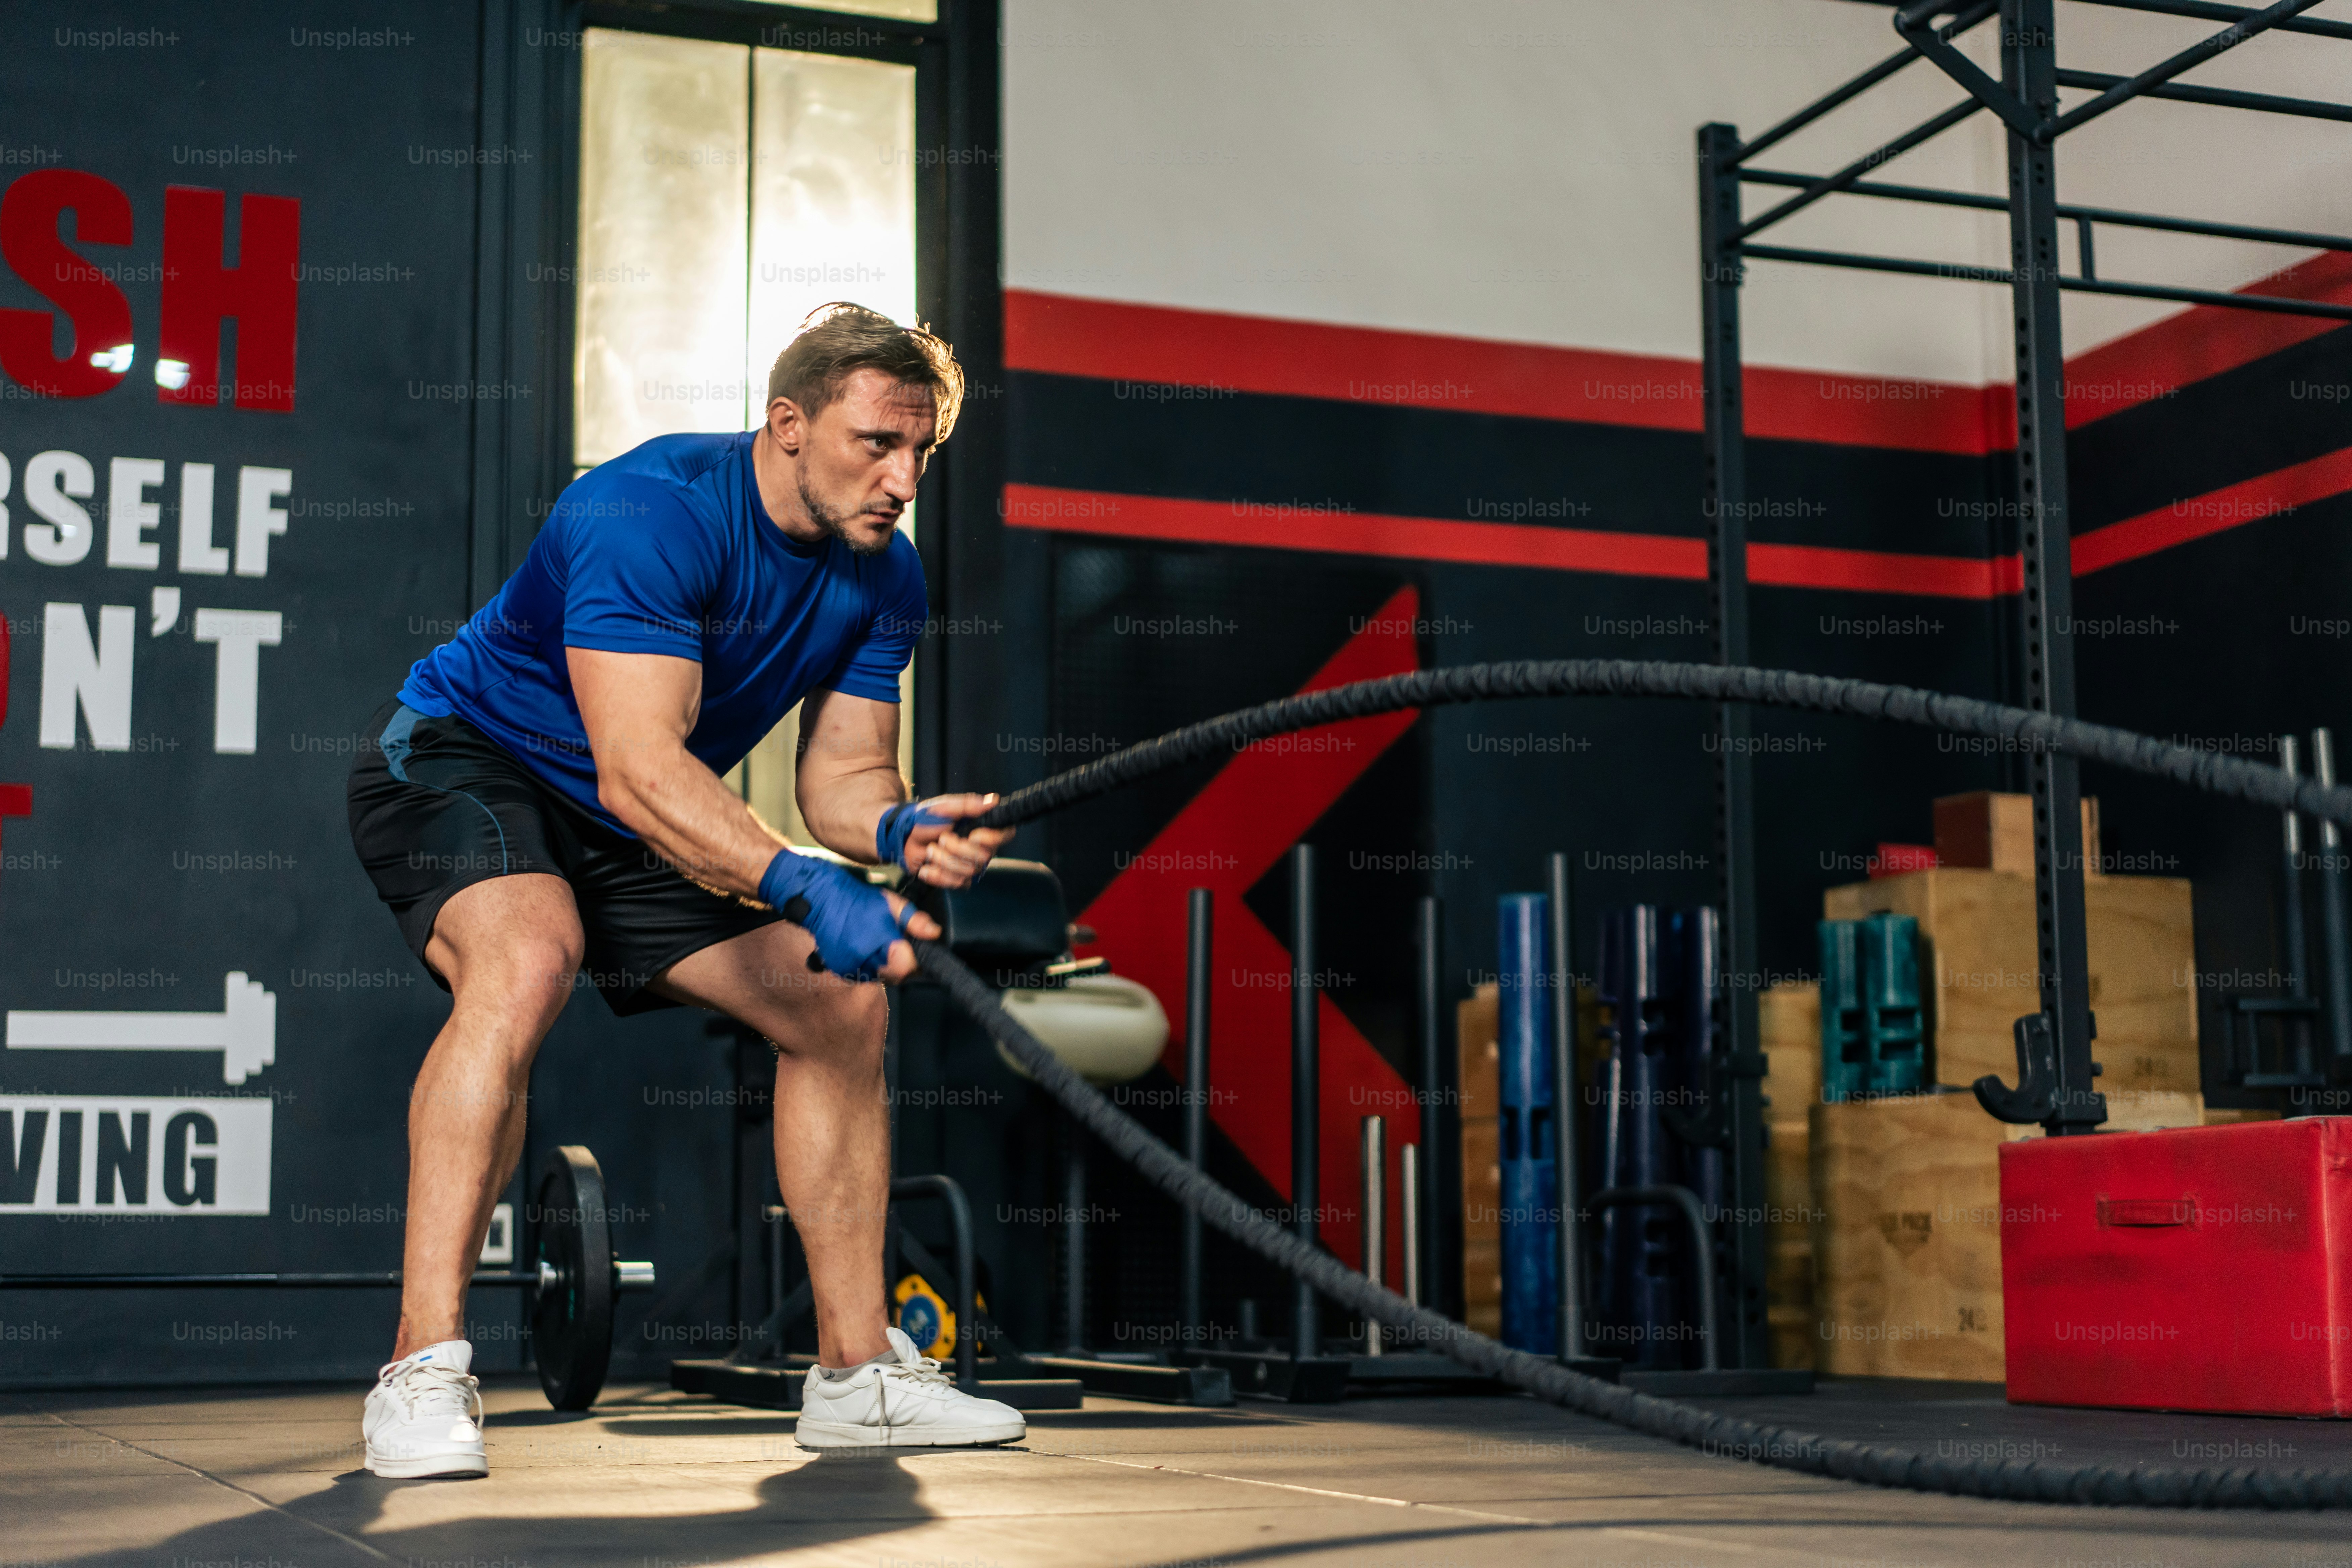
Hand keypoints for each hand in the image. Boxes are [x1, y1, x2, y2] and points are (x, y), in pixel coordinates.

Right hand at [762, 850, 940, 982]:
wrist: (820, 899)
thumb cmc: (857, 898)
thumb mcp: (891, 902)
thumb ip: (914, 920)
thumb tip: (935, 933)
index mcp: (879, 939)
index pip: (907, 967)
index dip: (916, 962)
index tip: (918, 953)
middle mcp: (863, 957)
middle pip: (896, 976)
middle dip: (903, 965)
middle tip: (900, 947)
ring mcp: (850, 965)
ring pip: (880, 977)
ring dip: (886, 966)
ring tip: (879, 944)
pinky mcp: (840, 969)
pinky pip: (863, 975)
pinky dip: (869, 966)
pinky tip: (865, 948)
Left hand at [893, 793, 1014, 888]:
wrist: (903, 836)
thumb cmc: (924, 818)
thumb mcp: (945, 806)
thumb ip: (968, 804)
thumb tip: (993, 801)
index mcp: (981, 827)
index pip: (1004, 835)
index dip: (992, 838)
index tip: (973, 834)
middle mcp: (979, 848)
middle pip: (984, 857)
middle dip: (958, 849)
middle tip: (942, 838)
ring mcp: (968, 865)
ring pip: (968, 872)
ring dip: (945, 860)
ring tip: (931, 850)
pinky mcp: (954, 878)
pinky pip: (955, 883)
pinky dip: (938, 875)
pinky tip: (927, 866)